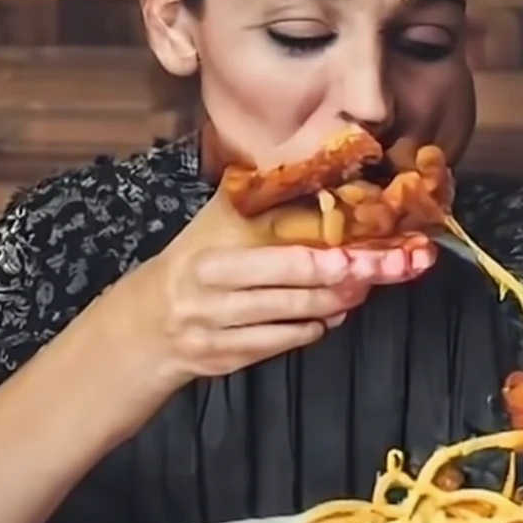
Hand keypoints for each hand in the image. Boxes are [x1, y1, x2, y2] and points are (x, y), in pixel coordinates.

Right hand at [120, 183, 436, 389]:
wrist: (148, 321)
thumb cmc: (197, 259)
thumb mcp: (219, 222)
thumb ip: (260, 195)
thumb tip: (317, 162)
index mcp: (212, 255)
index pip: (279, 257)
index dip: (323, 259)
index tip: (358, 254)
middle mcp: (212, 294)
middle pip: (290, 292)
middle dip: (339, 284)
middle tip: (374, 272)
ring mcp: (218, 330)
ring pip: (290, 321)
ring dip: (332, 306)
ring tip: (358, 290)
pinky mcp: (227, 359)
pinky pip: (280, 344)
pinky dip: (311, 330)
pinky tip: (329, 315)